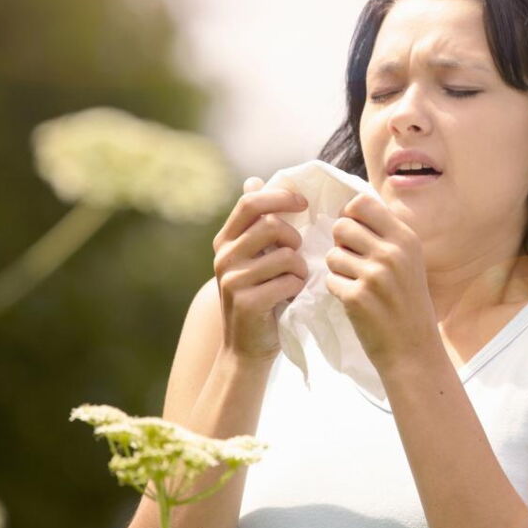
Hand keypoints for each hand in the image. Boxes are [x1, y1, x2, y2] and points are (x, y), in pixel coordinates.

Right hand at [211, 177, 308, 367]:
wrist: (246, 347)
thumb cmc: (259, 296)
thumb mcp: (253, 257)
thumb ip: (255, 223)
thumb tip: (253, 180)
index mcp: (226, 240)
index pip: (251, 202)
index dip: (280, 196)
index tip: (303, 204)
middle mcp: (224, 256)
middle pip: (272, 225)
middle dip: (295, 238)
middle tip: (298, 255)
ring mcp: (233, 279)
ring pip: (286, 255)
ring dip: (300, 268)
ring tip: (294, 281)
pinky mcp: (247, 301)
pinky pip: (289, 281)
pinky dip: (298, 288)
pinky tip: (290, 297)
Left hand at [324, 192, 441, 373]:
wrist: (413, 349)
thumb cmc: (408, 303)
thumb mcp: (409, 261)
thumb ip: (385, 235)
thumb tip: (348, 212)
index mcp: (406, 238)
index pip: (362, 203)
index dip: (350, 215)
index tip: (355, 234)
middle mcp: (392, 252)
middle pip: (342, 225)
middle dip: (341, 243)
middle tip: (354, 263)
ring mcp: (374, 275)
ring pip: (333, 254)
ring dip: (339, 269)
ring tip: (357, 284)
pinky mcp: (356, 297)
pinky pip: (330, 280)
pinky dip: (338, 290)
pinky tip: (356, 302)